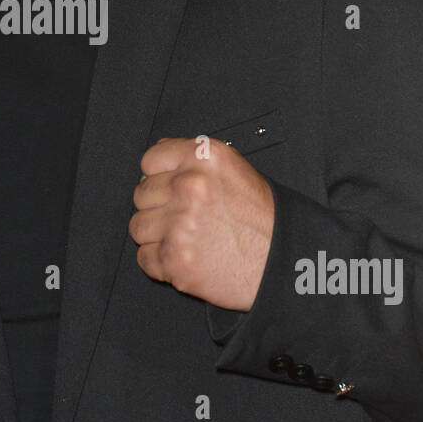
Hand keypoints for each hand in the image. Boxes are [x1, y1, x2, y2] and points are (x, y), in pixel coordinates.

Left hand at [128, 135, 274, 310]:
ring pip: (138, 226)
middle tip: (184, 219)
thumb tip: (155, 159)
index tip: (168, 188)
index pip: (150, 160)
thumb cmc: (263, 219)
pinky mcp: (174, 259)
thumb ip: (192, 160)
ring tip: (187, 239)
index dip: (158, 176)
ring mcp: (179, 224)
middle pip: (141, 194)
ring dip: (157, 236)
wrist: (285, 263)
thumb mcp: (234, 169)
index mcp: (204, 158)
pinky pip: (144, 257)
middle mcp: (189, 186)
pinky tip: (187, 257)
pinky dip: (161, 262)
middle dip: (158, 208)